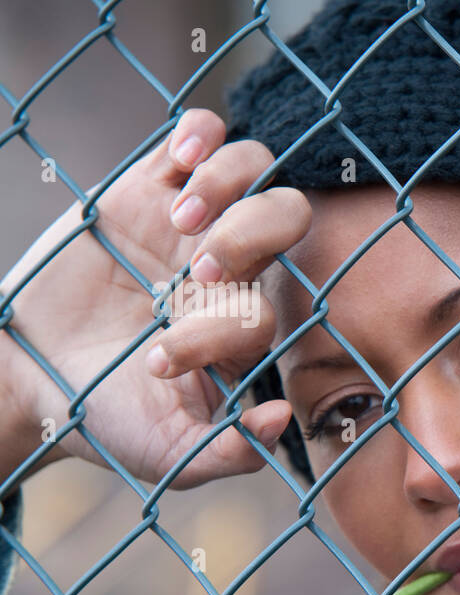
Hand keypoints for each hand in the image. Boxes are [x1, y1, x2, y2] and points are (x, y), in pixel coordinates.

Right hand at [0, 108, 308, 488]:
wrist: (31, 381)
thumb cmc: (108, 420)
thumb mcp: (169, 454)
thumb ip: (228, 453)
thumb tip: (281, 421)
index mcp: (242, 326)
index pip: (268, 309)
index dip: (226, 329)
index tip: (160, 358)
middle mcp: (230, 268)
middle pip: (285, 219)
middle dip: (249, 237)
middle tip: (196, 271)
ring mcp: (191, 223)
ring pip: (251, 169)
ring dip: (227, 183)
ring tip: (181, 217)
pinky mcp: (146, 188)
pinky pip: (200, 135)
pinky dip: (201, 132)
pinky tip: (180, 159)